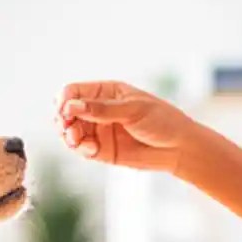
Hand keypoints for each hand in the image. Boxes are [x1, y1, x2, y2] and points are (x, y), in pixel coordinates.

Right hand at [54, 81, 201, 172]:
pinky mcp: (101, 150)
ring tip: (76, 140)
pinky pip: (81, 149)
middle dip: (62, 119)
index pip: (74, 90)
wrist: (179, 148)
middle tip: (67, 127)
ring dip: (68, 136)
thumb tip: (71, 105)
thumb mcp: (132, 110)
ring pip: (70, 131)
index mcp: (106, 92)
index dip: (64, 99)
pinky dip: (80, 149)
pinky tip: (90, 150)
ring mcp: (99, 130)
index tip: (65, 109)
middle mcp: (98, 110)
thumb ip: (101, 109)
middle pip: (66, 112)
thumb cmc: (162, 121)